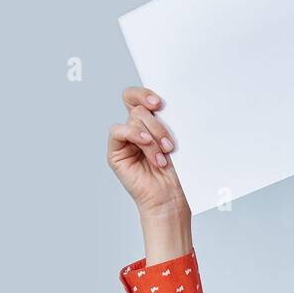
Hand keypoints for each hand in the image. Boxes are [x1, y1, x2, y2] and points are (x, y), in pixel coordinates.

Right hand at [107, 86, 189, 220]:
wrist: (171, 199)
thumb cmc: (178, 174)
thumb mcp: (177, 142)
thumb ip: (168, 122)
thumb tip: (164, 105)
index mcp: (150, 124)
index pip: (139, 98)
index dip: (145, 93)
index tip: (160, 102)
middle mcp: (136, 130)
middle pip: (137, 107)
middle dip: (156, 121)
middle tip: (167, 134)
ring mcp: (125, 141)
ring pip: (134, 119)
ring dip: (153, 136)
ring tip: (165, 153)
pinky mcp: (115, 153)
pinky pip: (118, 131)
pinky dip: (134, 134)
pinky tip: (147, 145)